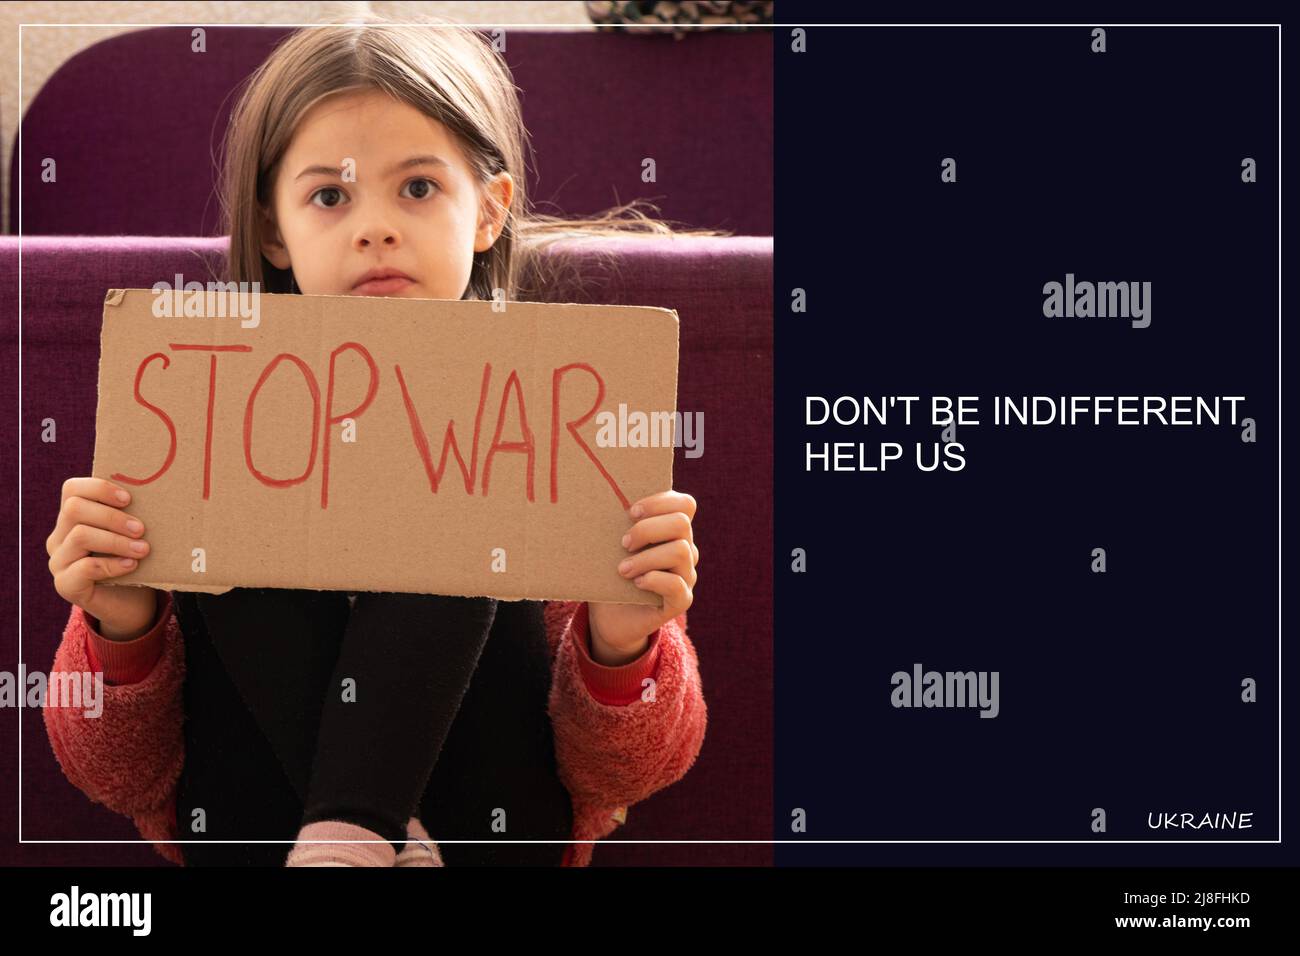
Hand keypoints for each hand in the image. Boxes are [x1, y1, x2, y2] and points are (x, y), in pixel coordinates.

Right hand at [47, 477, 157, 639]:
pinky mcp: (65, 585)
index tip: (129, 499)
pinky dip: (112, 564)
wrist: (131, 604)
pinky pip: (84, 568)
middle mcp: (60, 537)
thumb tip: (158, 495)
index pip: (72, 489)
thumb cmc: (134, 562)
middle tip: (141, 529)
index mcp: (73, 519)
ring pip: (79, 536)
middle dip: (112, 517)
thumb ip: (132, 515)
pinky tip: (132, 565)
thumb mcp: (132, 535)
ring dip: (116, 541)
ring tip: (143, 549)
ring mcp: (59, 561)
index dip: (99, 488)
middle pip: (74, 509)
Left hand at [588, 490, 697, 664]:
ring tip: (622, 569)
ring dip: (646, 557)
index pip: (684, 504)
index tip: (631, 512)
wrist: (610, 617)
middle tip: (624, 543)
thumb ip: (618, 526)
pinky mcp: (681, 600)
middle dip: (648, 529)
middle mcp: (685, 549)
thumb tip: (600, 502)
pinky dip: (653, 580)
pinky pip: (676, 584)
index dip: (660, 502)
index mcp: (671, 531)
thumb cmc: (610, 575)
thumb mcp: (613, 547)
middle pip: (681, 523)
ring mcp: (686, 575)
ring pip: (680, 551)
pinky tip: (636, 583)